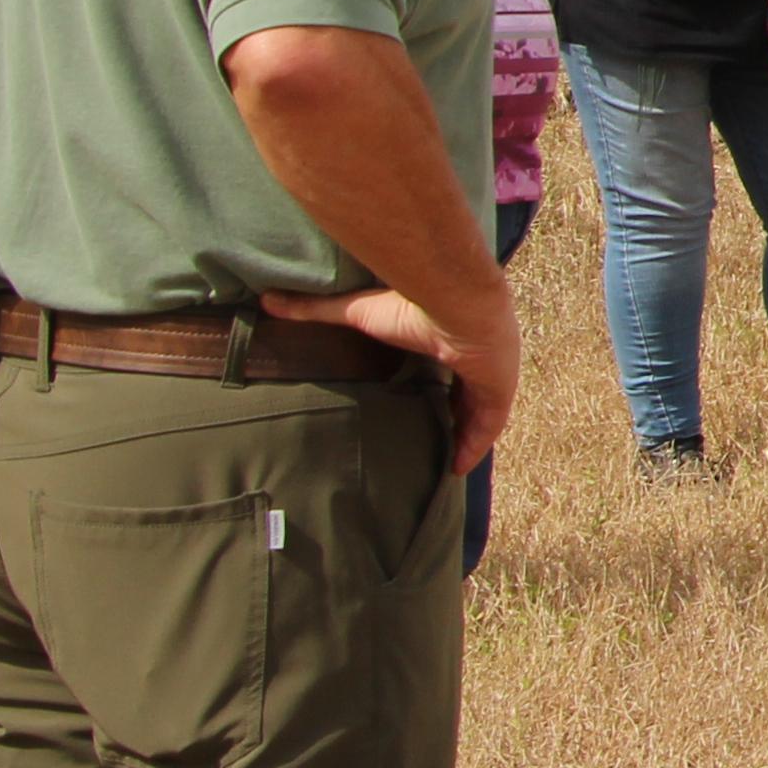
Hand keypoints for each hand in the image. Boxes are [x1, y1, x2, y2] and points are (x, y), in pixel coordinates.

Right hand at [263, 274, 520, 473]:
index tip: (414, 405)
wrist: (455, 301)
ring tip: (442, 462)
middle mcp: (470, 358)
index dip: (432, 387)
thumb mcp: (356, 311)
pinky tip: (458, 467)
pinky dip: (474, 446)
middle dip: (450, 415)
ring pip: (478, 414)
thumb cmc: (410, 304)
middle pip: (463, 394)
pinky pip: (489, 426)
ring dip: (463, 436)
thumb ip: (316, 311)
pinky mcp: (499, 391)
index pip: (441, 368)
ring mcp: (489, 375)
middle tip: (429, 441)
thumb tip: (268, 301)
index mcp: (444, 340)